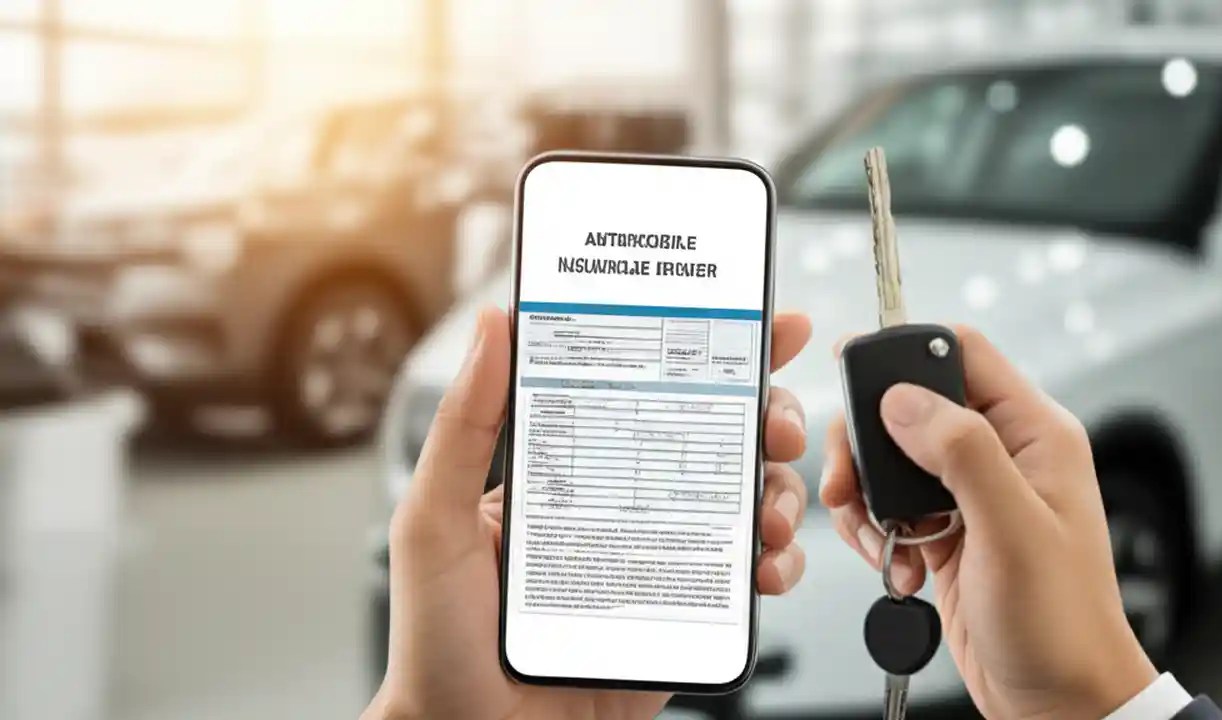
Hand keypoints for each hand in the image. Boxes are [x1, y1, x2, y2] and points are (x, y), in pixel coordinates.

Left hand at [365, 306, 812, 719]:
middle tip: (779, 424)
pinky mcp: (683, 610)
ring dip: (780, 490)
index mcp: (571, 466)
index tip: (760, 324)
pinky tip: (767, 565)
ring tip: (772, 513)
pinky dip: (777, 561)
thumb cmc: (439, 638)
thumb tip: (492, 327)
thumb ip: (463, 425)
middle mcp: (623, 501)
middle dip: (768, 415)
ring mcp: (657, 555)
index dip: (709, 351)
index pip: (644, 386)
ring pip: (745, 498)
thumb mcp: (434, 519)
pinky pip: (747, 573)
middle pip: (716, 435)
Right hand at [821, 327, 1156, 719]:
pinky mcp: (945, 529)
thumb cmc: (1062, 625)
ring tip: (873, 530)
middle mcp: (1002, 455)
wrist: (1057, 701)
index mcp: (1035, 435)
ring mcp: (970, 494)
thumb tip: (904, 399)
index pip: (964, 354)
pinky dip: (873, 527)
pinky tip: (893, 558)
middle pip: (910, 404)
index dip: (908, 354)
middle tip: (849, 477)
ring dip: (865, 490)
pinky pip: (889, 504)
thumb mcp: (1013, 531)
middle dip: (867, 439)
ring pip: (890, 455)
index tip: (858, 373)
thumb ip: (961, 454)